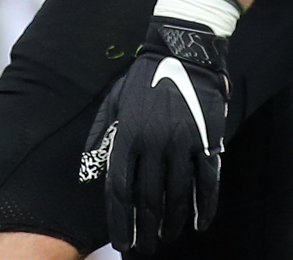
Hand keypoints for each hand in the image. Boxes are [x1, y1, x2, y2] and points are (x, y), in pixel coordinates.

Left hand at [79, 16, 229, 253]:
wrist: (184, 52)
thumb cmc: (142, 79)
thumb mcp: (112, 102)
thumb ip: (98, 138)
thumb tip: (85, 176)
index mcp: (127, 135)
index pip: (119, 189)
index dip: (119, 220)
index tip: (120, 241)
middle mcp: (154, 142)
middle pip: (149, 199)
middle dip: (145, 230)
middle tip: (143, 248)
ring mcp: (183, 142)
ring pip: (178, 195)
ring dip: (172, 223)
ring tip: (166, 237)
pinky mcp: (208, 140)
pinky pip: (207, 181)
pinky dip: (204, 206)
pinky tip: (198, 223)